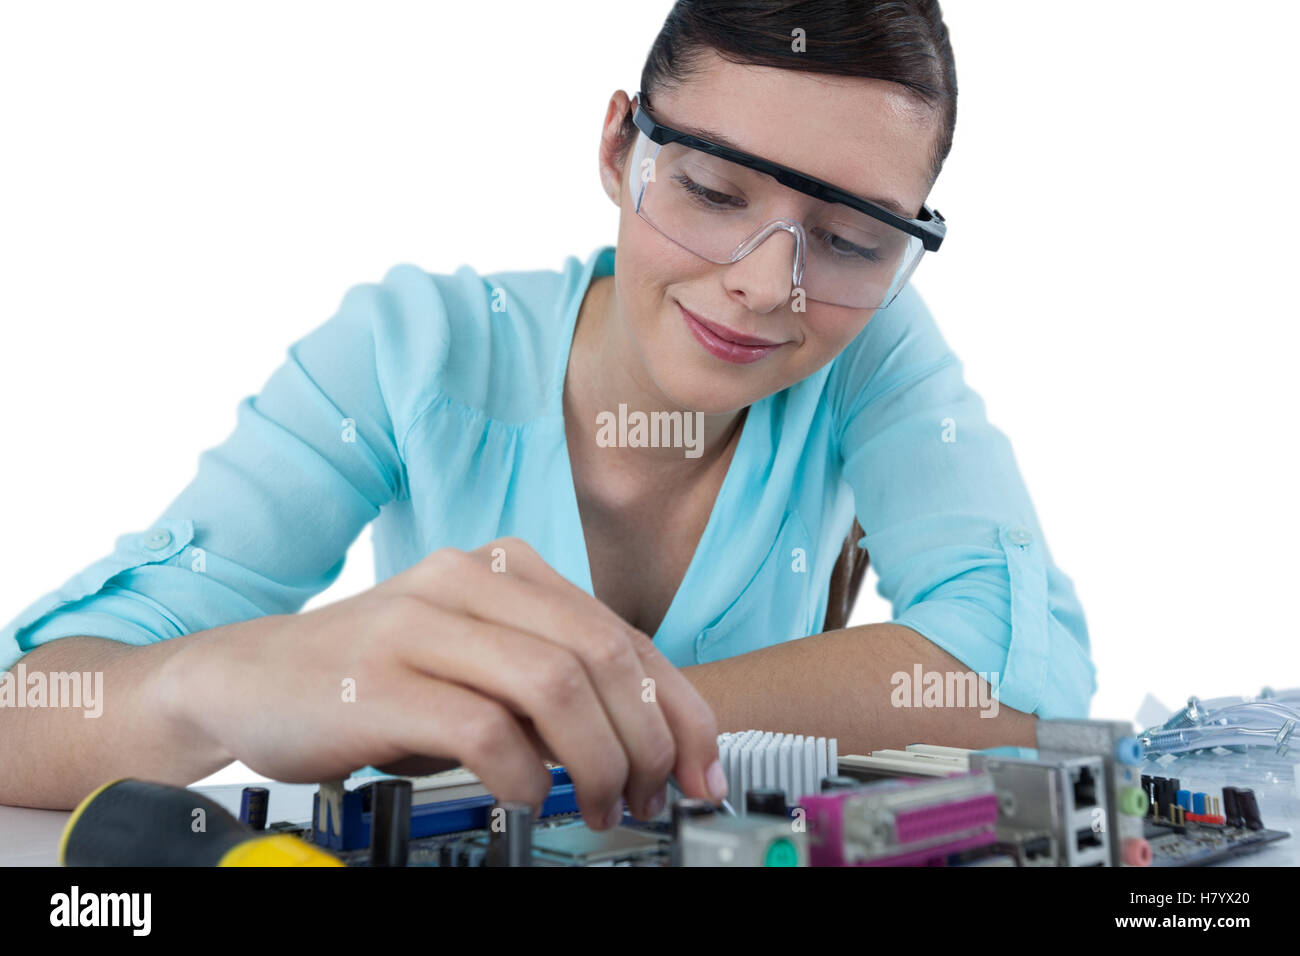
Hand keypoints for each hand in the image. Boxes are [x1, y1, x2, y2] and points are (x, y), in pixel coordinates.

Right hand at [161, 537, 725, 828]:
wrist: (249, 679)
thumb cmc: (376, 679)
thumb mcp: (475, 663)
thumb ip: (552, 682)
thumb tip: (650, 742)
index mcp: (506, 568)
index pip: (623, 633)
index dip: (678, 707)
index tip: (702, 768)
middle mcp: (470, 578)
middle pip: (600, 653)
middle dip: (647, 738)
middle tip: (651, 797)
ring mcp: (421, 622)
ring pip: (554, 682)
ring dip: (596, 758)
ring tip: (598, 806)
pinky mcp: (378, 678)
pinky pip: (483, 725)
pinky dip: (522, 771)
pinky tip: (523, 794)